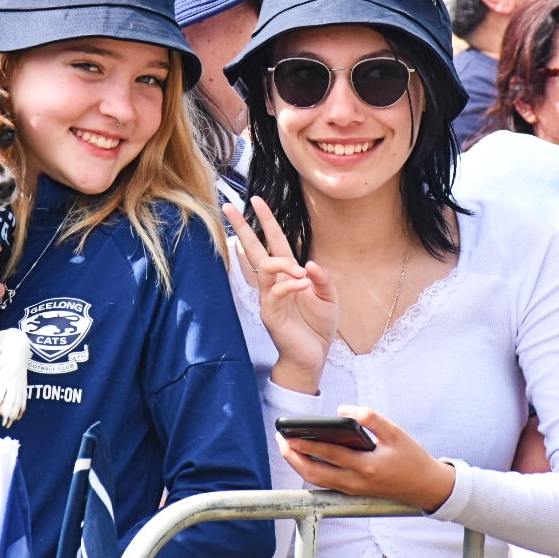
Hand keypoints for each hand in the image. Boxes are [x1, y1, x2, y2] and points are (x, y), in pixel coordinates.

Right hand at [224, 197, 337, 393]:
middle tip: (229, 207)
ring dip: (281, 263)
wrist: (312, 357)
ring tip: (298, 270)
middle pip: (255, 249)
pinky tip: (303, 283)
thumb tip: (310, 264)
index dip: (266, 220)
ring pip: (265, 268)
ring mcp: (270, 298)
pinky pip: (275, 291)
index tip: (256, 200)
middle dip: (243, 227)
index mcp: (288, 275)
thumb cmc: (317, 327)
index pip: (274, 242)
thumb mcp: (329, 298)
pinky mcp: (271, 314)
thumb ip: (322, 279)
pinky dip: (290, 284)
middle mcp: (274, 283)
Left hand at [276, 406, 455, 511]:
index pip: (329, 454)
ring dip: (300, 465)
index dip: (307, 443)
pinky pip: (327, 483)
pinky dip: (312, 471)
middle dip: (294, 457)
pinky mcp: (354, 492)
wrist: (426, 487)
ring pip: (318, 480)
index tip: (289, 433)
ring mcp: (353, 490)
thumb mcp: (396, 433)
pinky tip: (306, 457)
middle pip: (315, 473)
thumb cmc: (411, 458)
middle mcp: (356, 482)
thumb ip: (370, 418)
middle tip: (280, 440)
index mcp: (367, 466)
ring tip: (288, 447)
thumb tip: (344, 410)